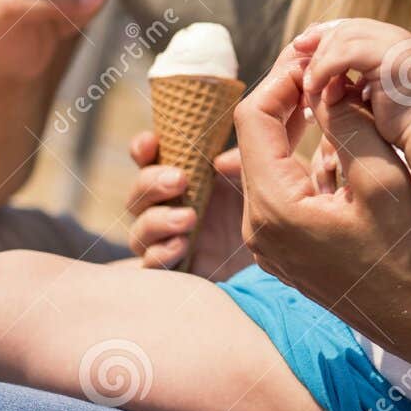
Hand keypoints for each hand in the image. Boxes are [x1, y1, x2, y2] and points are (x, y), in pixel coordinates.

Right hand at [125, 129, 251, 278]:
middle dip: (151, 184)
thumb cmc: (258, 208)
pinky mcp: (175, 267)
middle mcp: (168, 207)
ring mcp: (167, 239)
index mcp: (182, 178)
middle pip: (137, 195)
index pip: (147, 160)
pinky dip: (161, 253)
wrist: (273, 253)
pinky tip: (183, 244)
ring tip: (189, 218)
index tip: (151, 143)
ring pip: (138, 231)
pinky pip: (150, 264)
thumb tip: (219, 161)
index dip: (142, 149)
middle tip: (180, 181)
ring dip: (157, 221)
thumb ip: (238, 163)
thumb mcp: (253, 180)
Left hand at [234, 42, 410, 351]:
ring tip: (336, 101)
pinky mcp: (285, 248)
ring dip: (297, 129)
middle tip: (322, 71)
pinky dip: (304, 160)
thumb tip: (326, 86)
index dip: (280, 79)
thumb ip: (347, 123)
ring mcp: (269, 241)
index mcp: (274, 206)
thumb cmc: (406, 250)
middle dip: (287, 99)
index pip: (253, 119)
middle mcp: (259, 226)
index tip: (314, 61)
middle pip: (255, 139)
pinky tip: (340, 147)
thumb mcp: (382, 176)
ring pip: (268, 163)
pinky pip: (282, 189)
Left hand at [294, 19, 410, 145]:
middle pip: (346, 28)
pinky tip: (315, 87)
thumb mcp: (369, 93)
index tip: (301, 48)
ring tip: (307, 83)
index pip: (351, 26)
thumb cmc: (398, 122)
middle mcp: (395, 36)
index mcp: (392, 41)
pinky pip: (346, 54)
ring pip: (343, 37)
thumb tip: (317, 79)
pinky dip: (325, 68)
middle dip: (317, 43)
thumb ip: (350, 80)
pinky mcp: (390, 58)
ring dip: (319, 60)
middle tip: (296, 61)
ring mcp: (395, 44)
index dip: (324, 34)